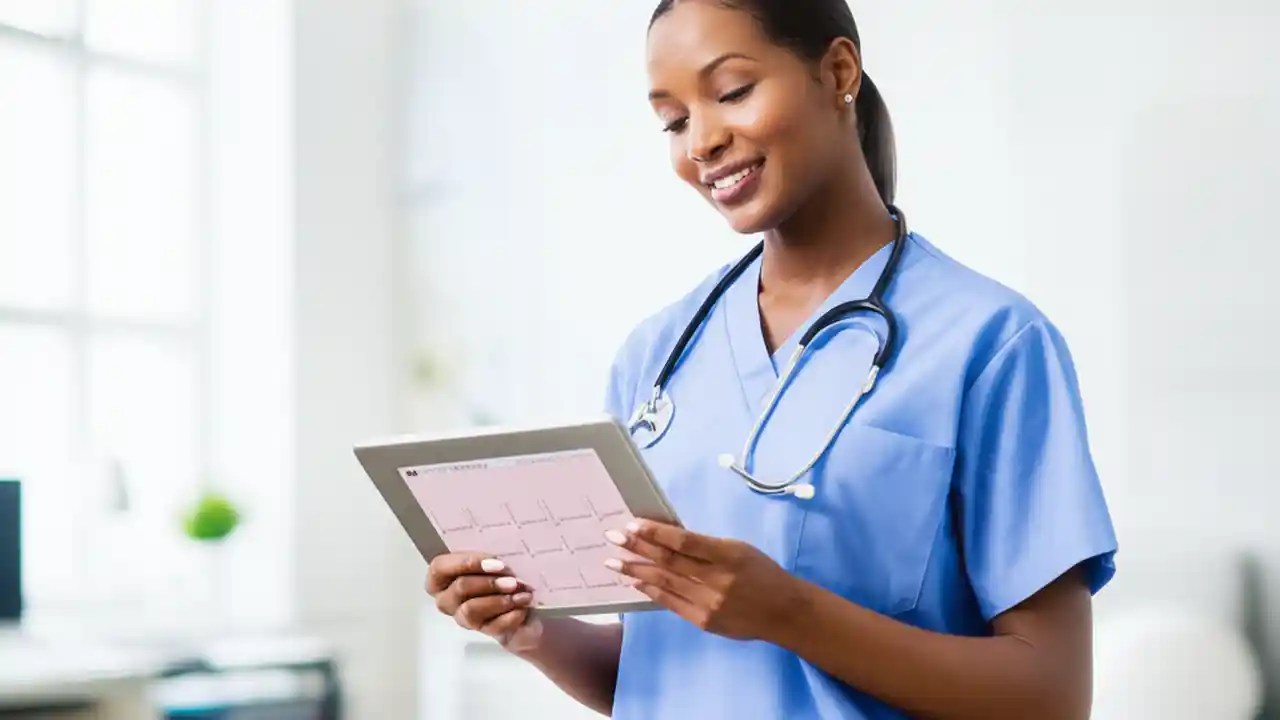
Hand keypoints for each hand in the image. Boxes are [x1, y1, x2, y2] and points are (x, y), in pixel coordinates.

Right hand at [425, 552, 542, 652]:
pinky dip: (511, 616)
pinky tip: (523, 608)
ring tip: (521, 594)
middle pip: (459, 588)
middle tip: (512, 580)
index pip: (439, 568)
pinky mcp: (485, 632)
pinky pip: (492, 626)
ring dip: (498, 600)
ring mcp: (464, 618)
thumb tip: (497, 560)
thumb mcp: (495, 562)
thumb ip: (488, 559)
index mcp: (444, 577)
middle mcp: (448, 599)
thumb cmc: (505, 576)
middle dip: (488, 582)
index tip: (495, 563)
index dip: (465, 563)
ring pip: (471, 610)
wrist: (528, 607)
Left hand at [603, 519, 805, 641]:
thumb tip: (667, 537)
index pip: (684, 542)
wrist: (784, 612)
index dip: (656, 532)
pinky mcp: (704, 621)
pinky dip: (651, 591)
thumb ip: (706, 546)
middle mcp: (717, 579)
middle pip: (669, 561)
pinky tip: (635, 581)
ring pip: (665, 582)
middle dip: (638, 548)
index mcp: (728, 555)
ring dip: (636, 570)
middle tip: (613, 537)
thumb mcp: (739, 549)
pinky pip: (670, 603)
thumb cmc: (761, 572)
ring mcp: (708, 602)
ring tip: (613, 562)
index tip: (632, 524)